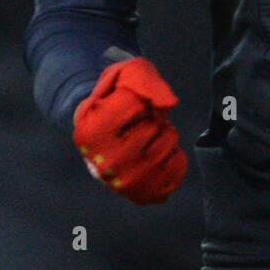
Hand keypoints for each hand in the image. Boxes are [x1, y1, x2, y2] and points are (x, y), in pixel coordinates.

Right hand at [72, 58, 187, 204]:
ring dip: (165, 132)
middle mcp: (106, 163)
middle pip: (154, 126)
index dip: (138, 98)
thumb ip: (142, 79)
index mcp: (91, 132)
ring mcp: (125, 182)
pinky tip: (158, 152)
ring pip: (169, 143)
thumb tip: (168, 105)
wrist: (101, 138)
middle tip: (139, 122)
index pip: (135, 103)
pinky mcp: (145, 193)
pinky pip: (178, 167)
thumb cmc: (112, 101)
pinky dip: (175, 155)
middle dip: (152, 116)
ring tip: (148, 135)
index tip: (128, 106)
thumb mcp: (120, 76)